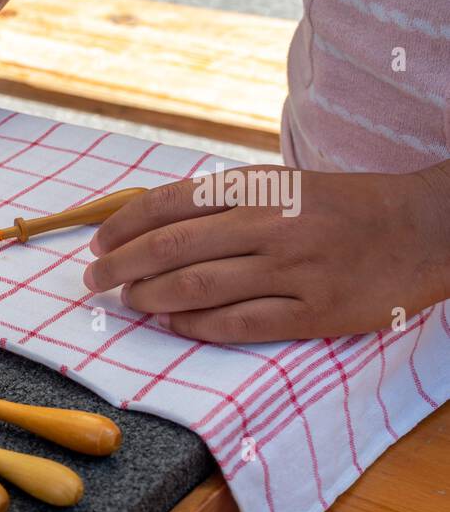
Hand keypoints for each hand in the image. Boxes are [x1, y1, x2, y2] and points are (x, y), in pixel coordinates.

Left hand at [83, 164, 449, 341]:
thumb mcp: (285, 185)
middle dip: (120, 266)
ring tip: (128, 302)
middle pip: (172, 248)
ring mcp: (293, 271)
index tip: (98, 243)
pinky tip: (172, 325)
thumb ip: (225, 201)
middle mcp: (272, 225)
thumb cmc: (343, 207)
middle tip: (94, 281)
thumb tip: (152, 223)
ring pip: (197, 287)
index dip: (124, 225)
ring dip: (150, 297)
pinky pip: (238, 323)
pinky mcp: (314, 312)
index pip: (171, 203)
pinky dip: (195, 326)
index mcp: (261, 187)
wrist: (426, 230)